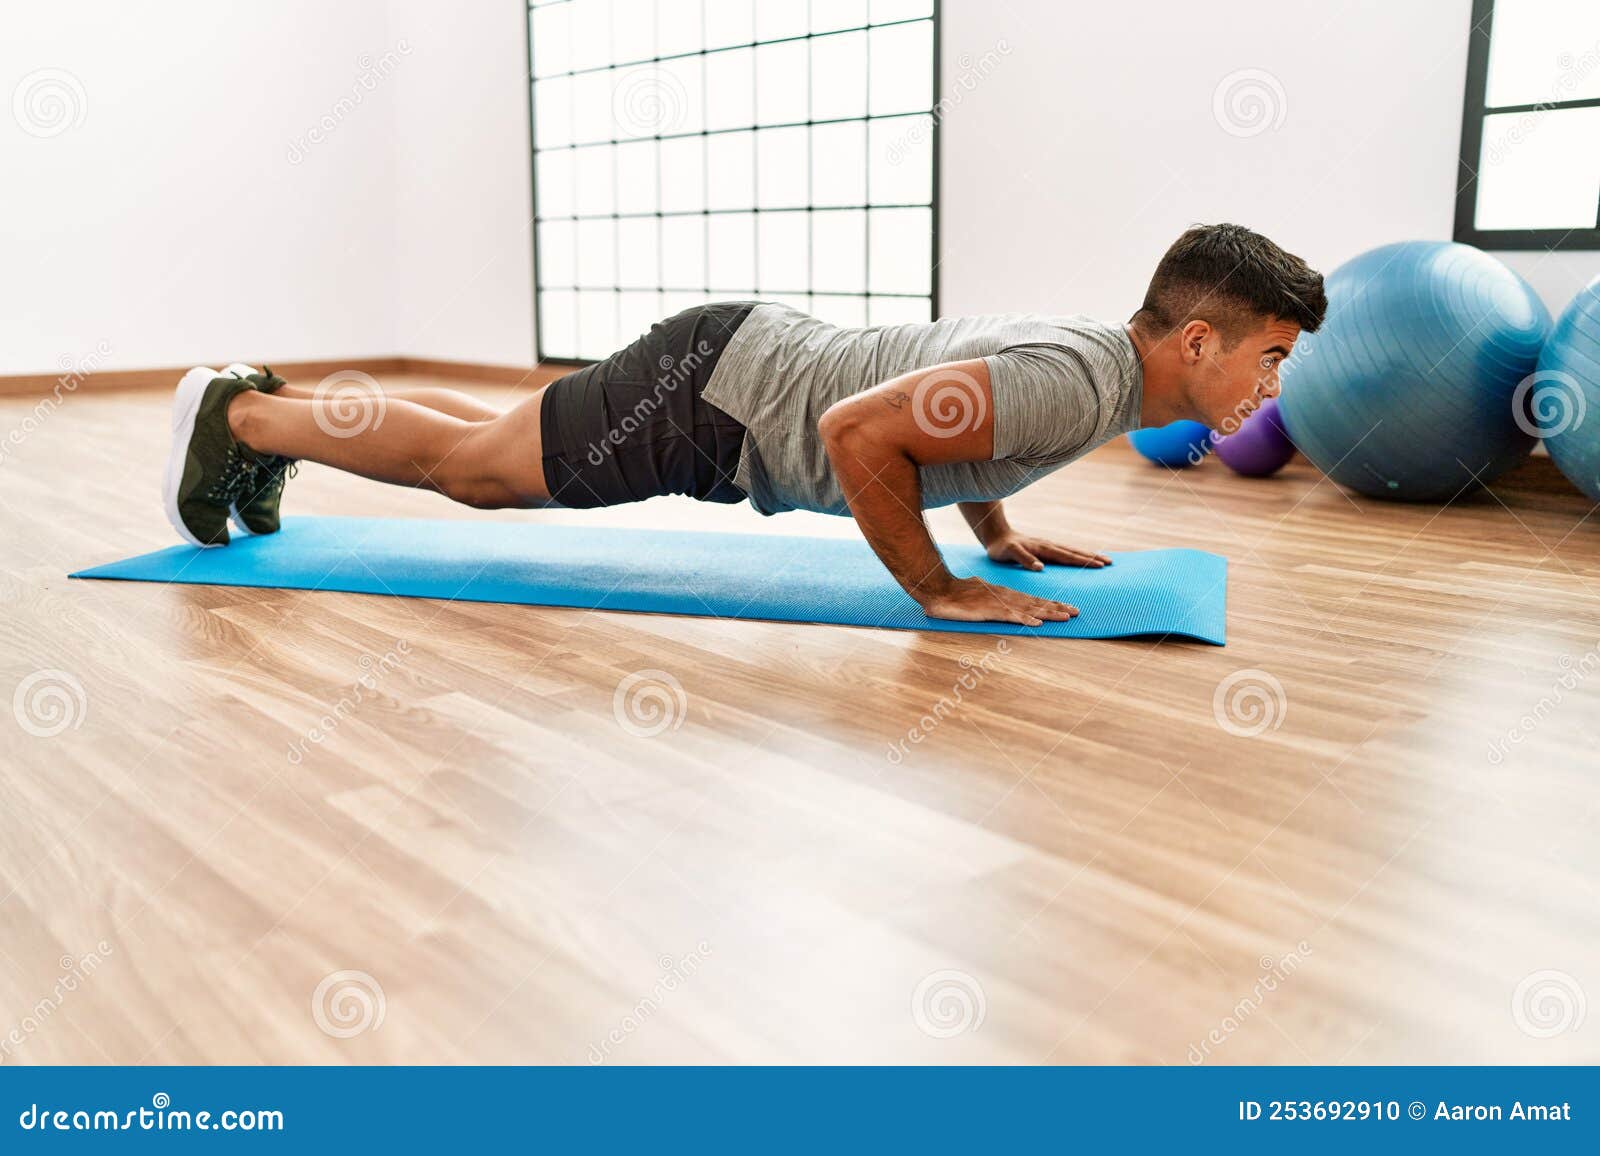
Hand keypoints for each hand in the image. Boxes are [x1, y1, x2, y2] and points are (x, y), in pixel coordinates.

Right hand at [918, 575, 1078, 626]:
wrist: (938, 590)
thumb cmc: (956, 596)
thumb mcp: (979, 598)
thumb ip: (991, 602)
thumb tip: (998, 606)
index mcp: (1004, 594)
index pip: (1032, 600)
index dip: (1050, 604)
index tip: (1066, 608)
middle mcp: (1005, 596)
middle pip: (1036, 603)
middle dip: (1057, 608)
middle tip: (1076, 612)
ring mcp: (998, 603)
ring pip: (1029, 609)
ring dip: (1049, 613)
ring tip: (1066, 617)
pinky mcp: (989, 611)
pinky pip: (1010, 616)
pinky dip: (1025, 620)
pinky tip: (1037, 624)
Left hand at [985, 532, 1110, 571]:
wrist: (996, 536)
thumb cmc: (1001, 548)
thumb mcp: (1009, 553)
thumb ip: (1024, 559)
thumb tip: (1041, 568)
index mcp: (1044, 549)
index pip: (1067, 556)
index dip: (1083, 561)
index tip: (1099, 565)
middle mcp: (1049, 546)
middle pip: (1075, 552)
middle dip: (1092, 557)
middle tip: (1110, 563)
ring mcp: (1048, 546)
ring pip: (1072, 551)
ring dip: (1088, 555)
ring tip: (1103, 559)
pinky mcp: (1045, 548)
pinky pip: (1065, 552)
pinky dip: (1077, 555)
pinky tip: (1082, 558)